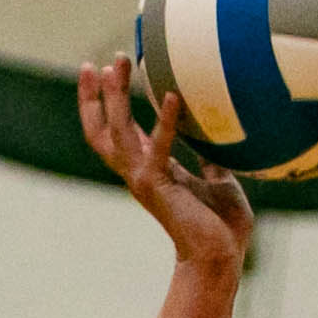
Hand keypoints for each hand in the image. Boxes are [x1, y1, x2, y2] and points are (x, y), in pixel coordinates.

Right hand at [79, 61, 254, 270]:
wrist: (222, 257)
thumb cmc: (221, 224)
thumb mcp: (216, 179)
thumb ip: (209, 158)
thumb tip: (218, 137)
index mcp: (148, 168)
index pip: (113, 130)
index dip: (100, 102)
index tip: (100, 69)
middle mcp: (137, 172)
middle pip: (101, 129)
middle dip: (96, 95)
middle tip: (101, 60)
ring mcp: (144, 179)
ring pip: (117, 132)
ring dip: (114, 98)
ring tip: (116, 66)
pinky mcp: (159, 186)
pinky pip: (160, 148)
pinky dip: (166, 121)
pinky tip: (173, 96)